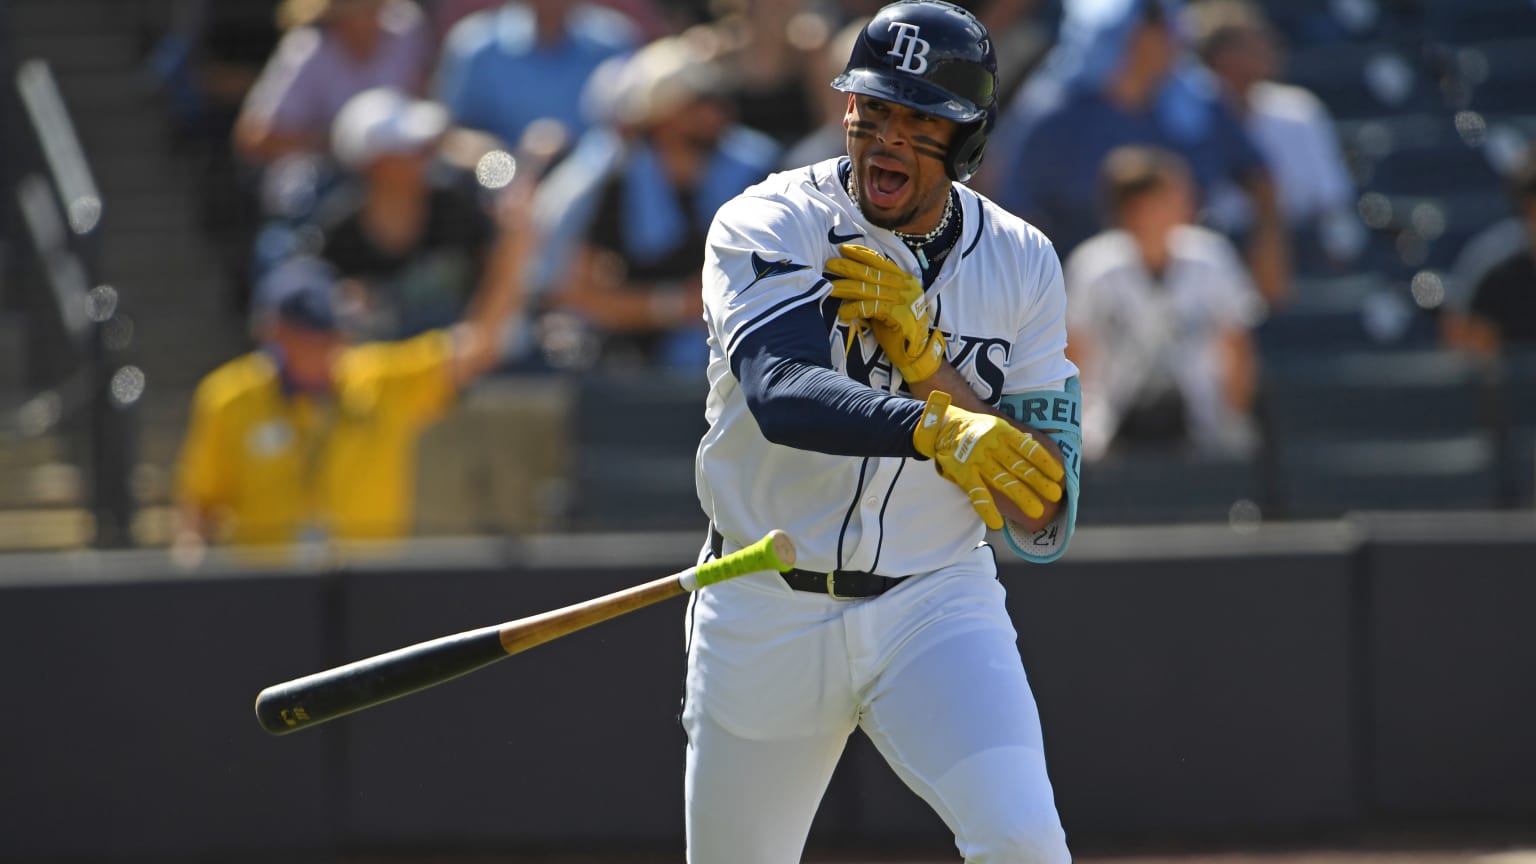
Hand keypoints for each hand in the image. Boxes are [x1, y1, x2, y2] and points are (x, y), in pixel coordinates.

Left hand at [825, 243, 945, 381]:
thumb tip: (853, 280)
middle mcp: (906, 287)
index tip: (844, 249)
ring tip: (830, 287)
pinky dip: (854, 309)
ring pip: (868, 289)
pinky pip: (870, 308)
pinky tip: (842, 312)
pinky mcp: (897, 315)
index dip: (862, 254)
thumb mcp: (891, 303)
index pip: (881, 262)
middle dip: (849, 267)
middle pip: (872, 273)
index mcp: (906, 280)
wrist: (914, 351)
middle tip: (830, 263)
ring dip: (846, 287)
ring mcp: (903, 300)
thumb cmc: (899, 328)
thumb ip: (878, 290)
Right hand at [912, 391, 1064, 529]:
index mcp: (1000, 430)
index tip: (1059, 475)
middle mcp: (990, 444)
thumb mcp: (994, 425)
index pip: (1027, 448)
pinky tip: (997, 523)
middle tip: (1055, 495)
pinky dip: (987, 509)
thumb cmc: (972, 427)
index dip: (1044, 462)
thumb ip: (1012, 439)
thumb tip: (1036, 454)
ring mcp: (976, 459)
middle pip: (1018, 466)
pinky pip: (977, 492)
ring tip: (1037, 511)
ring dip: (1021, 497)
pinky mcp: (962, 472)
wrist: (939, 425)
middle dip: (1038, 482)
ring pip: (1002, 481)